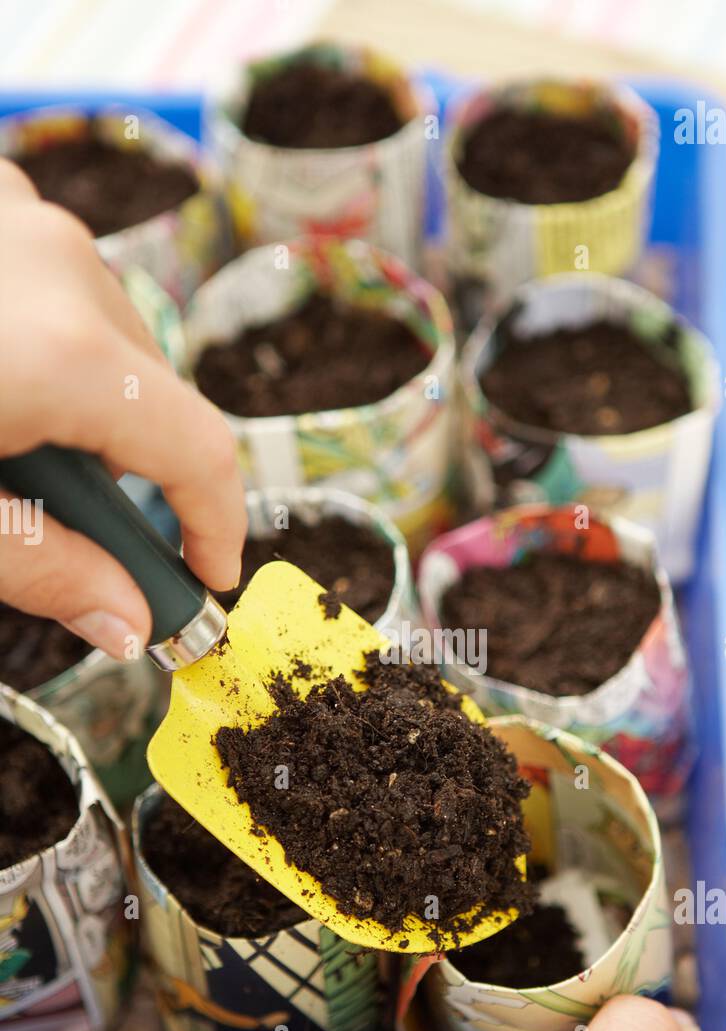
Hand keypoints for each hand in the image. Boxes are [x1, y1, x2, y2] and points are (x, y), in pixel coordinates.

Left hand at [0, 159, 244, 658]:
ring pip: (108, 338)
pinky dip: (48, 344)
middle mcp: (64, 266)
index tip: (206, 577)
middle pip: (155, 397)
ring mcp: (25, 218)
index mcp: (63, 355)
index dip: (217, 527)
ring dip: (84, 404)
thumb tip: (133, 627)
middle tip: (75, 530)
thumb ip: (46, 570)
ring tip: (12, 441)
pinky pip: (60, 287)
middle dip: (129, 473)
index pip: (200, 452)